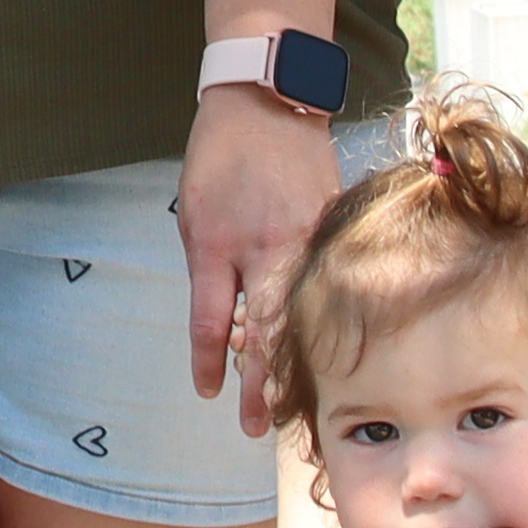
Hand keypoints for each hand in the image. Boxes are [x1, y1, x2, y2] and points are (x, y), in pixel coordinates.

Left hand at [178, 79, 340, 424]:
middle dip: (257, 384)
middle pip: (263, 332)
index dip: (208, 362)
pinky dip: (323, 319)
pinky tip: (325, 348)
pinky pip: (328, 283)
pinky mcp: (333, 228)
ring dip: (295, 362)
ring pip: (302, 314)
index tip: (208, 392)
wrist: (268, 102)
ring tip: (290, 403)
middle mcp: (264, 248)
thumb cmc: (220, 157)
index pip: (210, 321)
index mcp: (217, 244)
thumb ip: (208, 269)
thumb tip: (223, 323)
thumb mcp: (194, 213)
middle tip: (254, 426)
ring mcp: (305, 239)